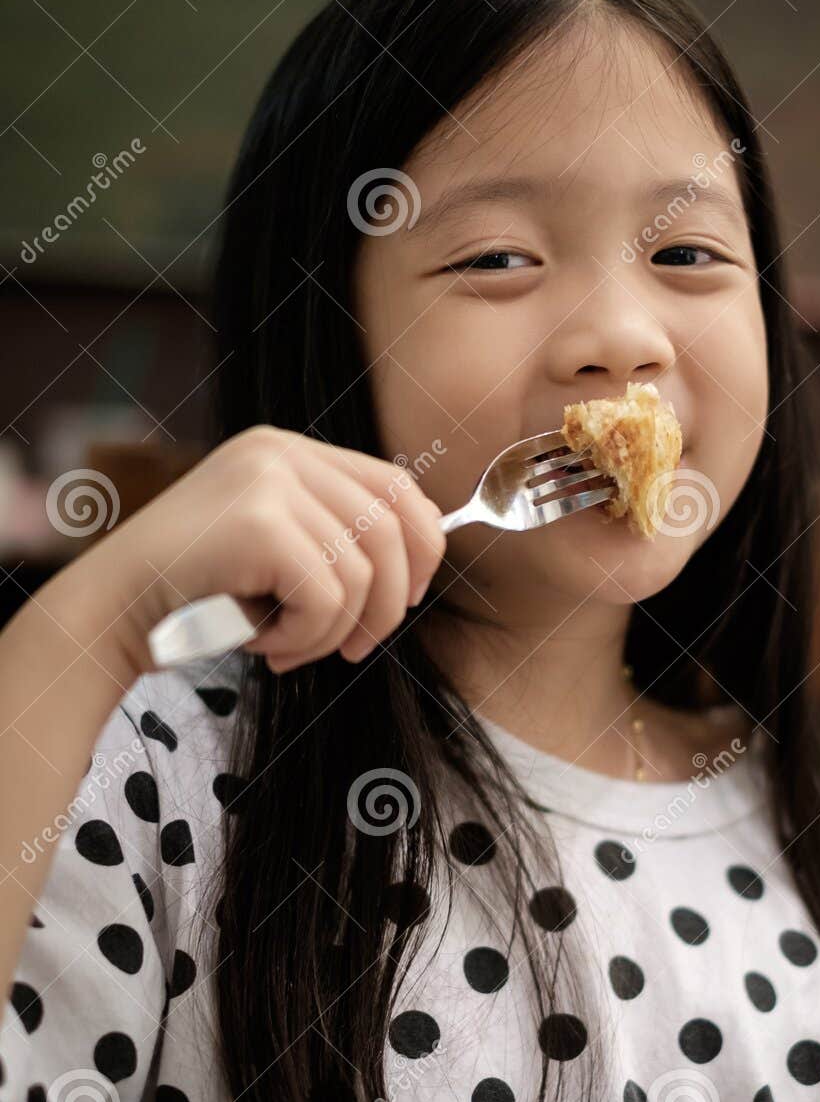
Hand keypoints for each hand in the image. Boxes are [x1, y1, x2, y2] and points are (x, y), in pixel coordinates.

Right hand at [61, 426, 446, 677]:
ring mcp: (269, 481)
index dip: (422, 549)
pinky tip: (261, 643)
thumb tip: (423, 563)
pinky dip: (305, 638)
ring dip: (332, 632)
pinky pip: (329, 598)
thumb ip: (334, 539)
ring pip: (364, 573)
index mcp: (289, 451)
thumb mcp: (276, 552)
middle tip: (353, 650)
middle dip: (389, 605)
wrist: (113, 612)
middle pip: (394, 527)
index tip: (405, 602)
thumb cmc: (197, 597)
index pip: (396, 486)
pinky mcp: (260, 522)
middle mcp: (281, 452)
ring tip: (287, 648)